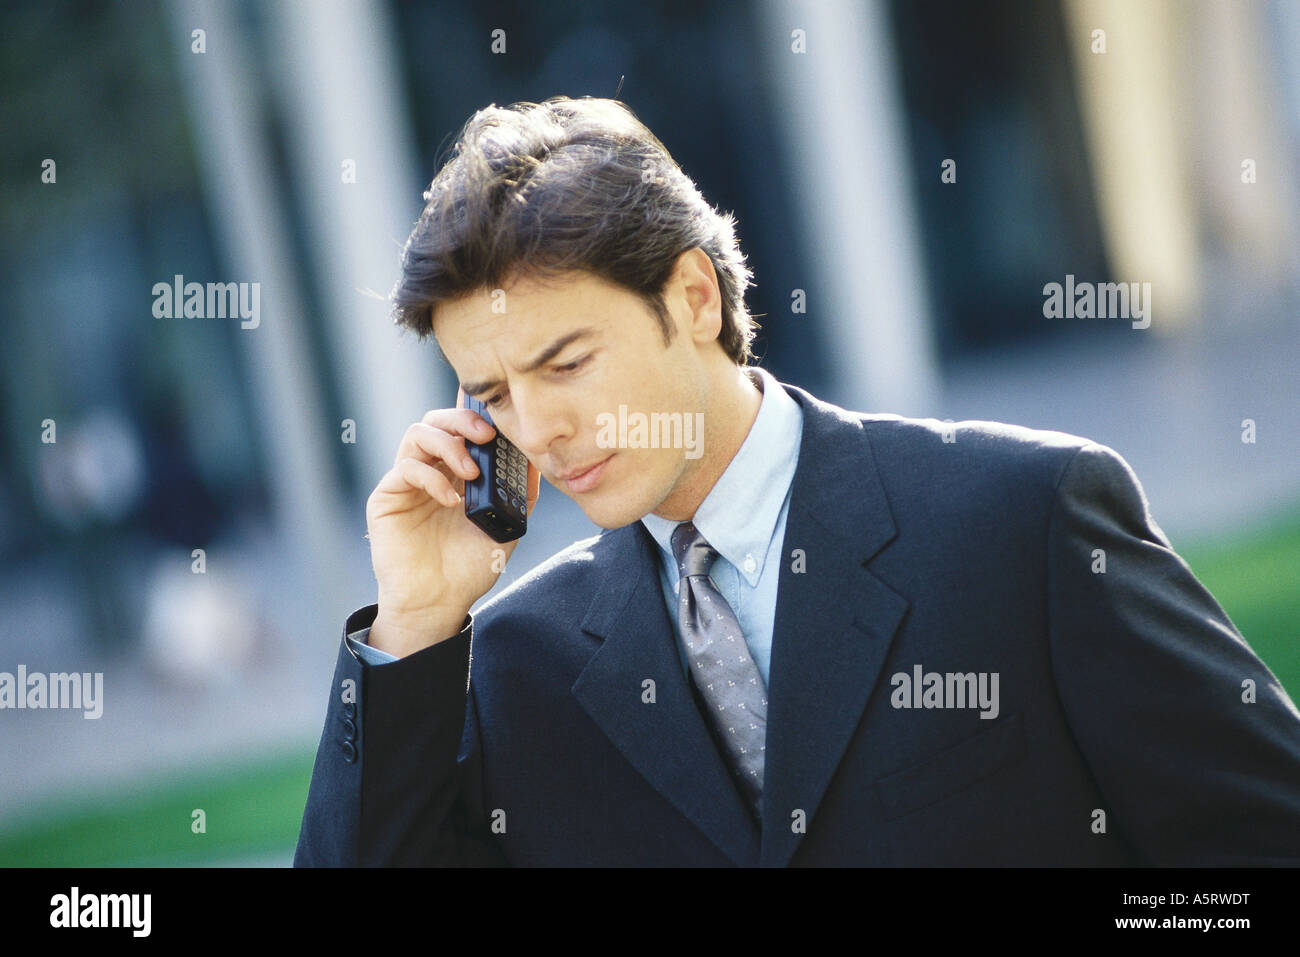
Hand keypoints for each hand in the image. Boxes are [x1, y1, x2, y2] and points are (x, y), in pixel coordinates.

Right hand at [364, 387, 540, 654]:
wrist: (438, 603)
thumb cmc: (469, 567)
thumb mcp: (506, 527)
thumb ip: (520, 494)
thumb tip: (536, 461)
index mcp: (459, 472)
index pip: (465, 428)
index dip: (479, 413)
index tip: (502, 415)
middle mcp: (432, 469)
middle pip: (439, 420)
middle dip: (464, 418)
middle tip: (486, 435)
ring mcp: (408, 480)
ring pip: (418, 433)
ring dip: (449, 444)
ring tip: (471, 471)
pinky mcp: (388, 496)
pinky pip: (405, 467)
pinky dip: (431, 477)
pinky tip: (451, 500)